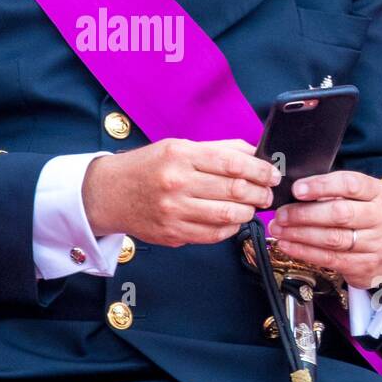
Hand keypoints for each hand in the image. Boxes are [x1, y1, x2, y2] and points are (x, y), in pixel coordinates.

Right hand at [82, 138, 280, 247]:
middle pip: (235, 190)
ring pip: (228, 215)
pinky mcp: (173, 234)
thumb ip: (217, 150)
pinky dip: (231, 228)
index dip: (260, 170)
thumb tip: (254, 154)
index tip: (272, 173)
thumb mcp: (178, 147)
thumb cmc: (146, 167)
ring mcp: (174, 211)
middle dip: (260, 193)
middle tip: (268, 193)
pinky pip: (214, 235)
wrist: (109, 193)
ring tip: (252, 206)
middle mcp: (177, 183)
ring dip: (248, 212)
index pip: (233, 163)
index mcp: (180, 156)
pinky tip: (233, 220)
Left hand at [268, 170, 381, 289]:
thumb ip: (332, 192)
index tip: (296, 189)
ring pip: (332, 238)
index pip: (350, 184)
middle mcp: (381, 217)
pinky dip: (304, 251)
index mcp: (378, 193)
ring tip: (279, 229)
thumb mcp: (359, 198)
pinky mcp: (364, 265)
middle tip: (281, 214)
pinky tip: (288, 245)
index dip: (321, 186)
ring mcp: (375, 244)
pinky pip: (329, 259)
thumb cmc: (365, 216)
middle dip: (304, 213)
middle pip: (339, 213)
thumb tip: (293, 193)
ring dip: (299, 234)